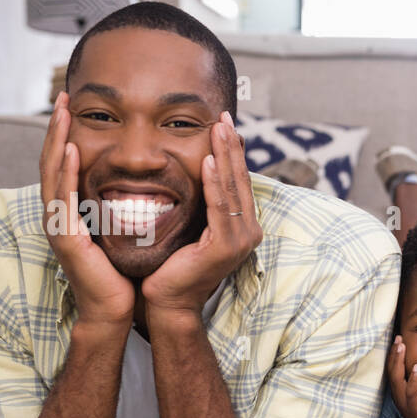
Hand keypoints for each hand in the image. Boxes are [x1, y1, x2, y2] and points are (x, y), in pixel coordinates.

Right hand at [39, 91, 134, 329]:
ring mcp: (59, 226)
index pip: (65, 166)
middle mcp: (60, 215)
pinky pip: (62, 198)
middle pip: (52, 162)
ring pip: (51, 174)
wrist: (116, 310)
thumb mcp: (122, 231)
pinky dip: (64, 172)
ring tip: (63, 112)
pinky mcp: (66, 239)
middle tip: (64, 97)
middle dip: (57, 129)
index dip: (67, 136)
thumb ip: (122, 206)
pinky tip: (70, 150)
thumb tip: (142, 183)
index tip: (76, 107)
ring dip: (56, 141)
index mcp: (72, 212)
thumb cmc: (122, 273)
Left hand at [141, 112, 260, 315]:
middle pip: (240, 180)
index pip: (238, 181)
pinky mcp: (225, 247)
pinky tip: (209, 162)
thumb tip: (193, 172)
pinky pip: (220, 208)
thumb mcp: (189, 226)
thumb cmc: (172, 265)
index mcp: (241, 226)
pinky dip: (215, 184)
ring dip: (226, 156)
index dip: (233, 152)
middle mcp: (248, 232)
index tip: (224, 124)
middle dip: (232, 146)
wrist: (168, 300)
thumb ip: (199, 204)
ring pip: (233, 189)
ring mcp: (240, 241)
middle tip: (224, 117)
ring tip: (219, 129)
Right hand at [388, 337, 416, 417]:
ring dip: (398, 361)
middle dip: (393, 353)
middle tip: (397, 337)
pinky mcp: (415, 409)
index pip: (393, 370)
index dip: (393, 355)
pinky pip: (412, 392)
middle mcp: (399, 397)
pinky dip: (413, 379)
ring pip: (397, 379)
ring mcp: (405, 403)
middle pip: (391, 371)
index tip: (397, 338)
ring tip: (401, 346)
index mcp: (400, 393)